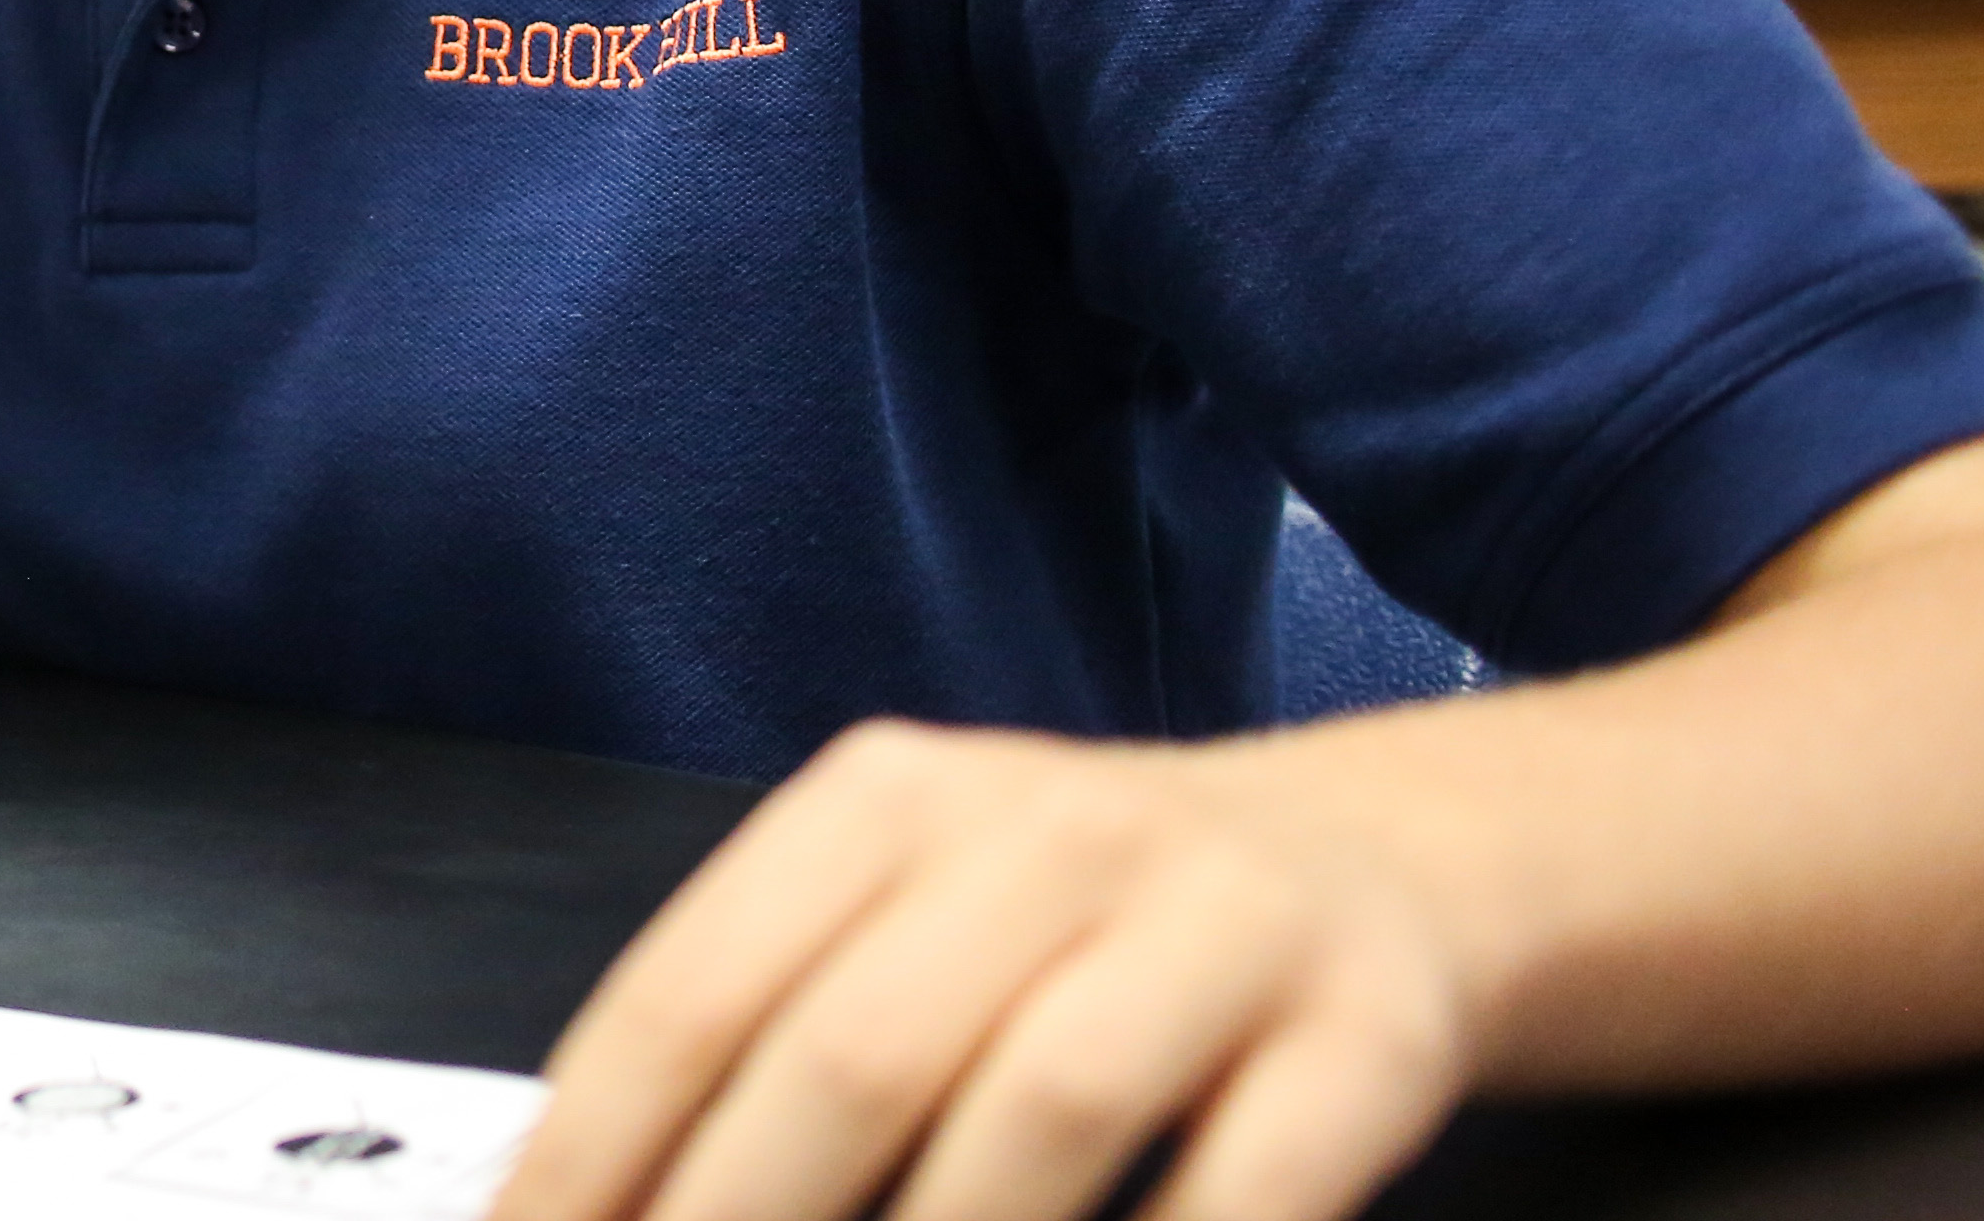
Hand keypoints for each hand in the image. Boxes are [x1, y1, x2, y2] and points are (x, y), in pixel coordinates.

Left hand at [494, 720, 1476, 1220]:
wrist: (1389, 857)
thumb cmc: (1089, 922)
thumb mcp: (920, 910)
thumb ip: (770, 1024)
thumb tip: (594, 1197)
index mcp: (888, 802)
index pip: (693, 990)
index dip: (597, 1151)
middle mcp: (1043, 837)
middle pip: (853, 1056)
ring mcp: (1217, 925)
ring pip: (1042, 1108)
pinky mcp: (1368, 1033)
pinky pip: (1248, 1184)